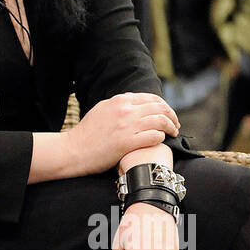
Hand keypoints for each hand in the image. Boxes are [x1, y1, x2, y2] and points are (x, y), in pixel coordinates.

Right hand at [64, 92, 180, 174]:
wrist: (73, 150)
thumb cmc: (86, 134)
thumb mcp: (102, 110)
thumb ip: (119, 106)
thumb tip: (133, 103)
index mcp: (119, 100)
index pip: (151, 98)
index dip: (164, 106)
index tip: (168, 114)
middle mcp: (125, 110)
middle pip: (160, 107)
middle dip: (172, 115)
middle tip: (176, 125)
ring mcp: (127, 126)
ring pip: (160, 121)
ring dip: (171, 127)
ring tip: (173, 133)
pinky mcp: (128, 142)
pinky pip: (154, 136)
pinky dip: (161, 137)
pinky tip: (161, 141)